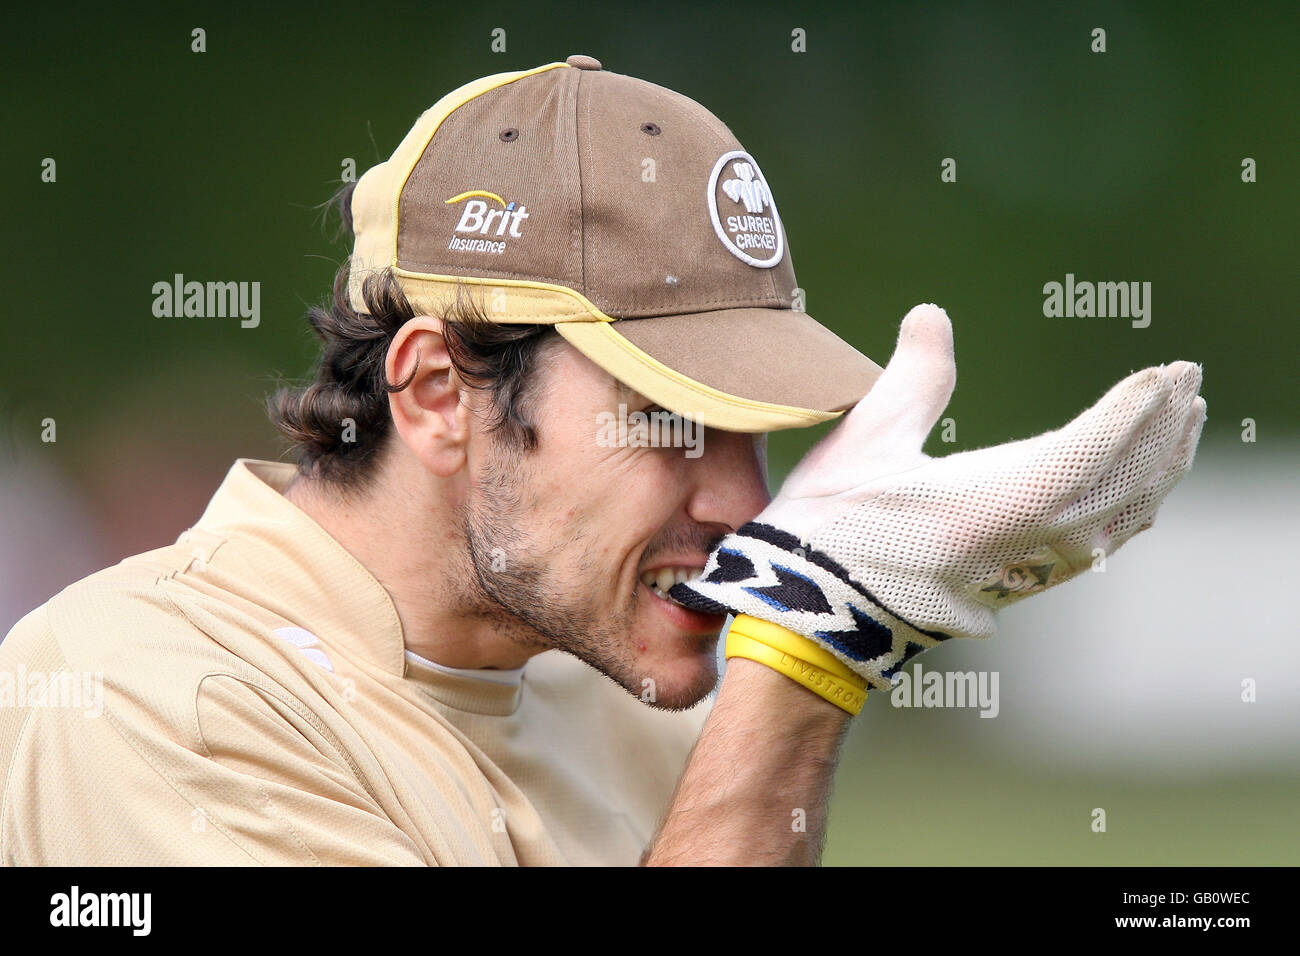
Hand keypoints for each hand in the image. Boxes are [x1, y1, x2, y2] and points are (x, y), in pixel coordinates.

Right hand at [671, 304, 1206, 690]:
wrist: (815, 613)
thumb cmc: (831, 529)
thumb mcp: (865, 442)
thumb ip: (912, 377)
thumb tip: (931, 316)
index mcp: (992, 506)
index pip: (1093, 451)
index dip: (1134, 410)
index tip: (1169, 372)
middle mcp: (1026, 545)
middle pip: (1123, 483)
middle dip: (1162, 429)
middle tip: (1189, 381)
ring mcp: (1030, 570)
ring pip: (1122, 516)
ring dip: (1158, 467)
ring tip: (1183, 425)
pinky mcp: (1023, 583)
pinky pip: (1104, 543)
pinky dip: (1135, 507)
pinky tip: (1143, 493)